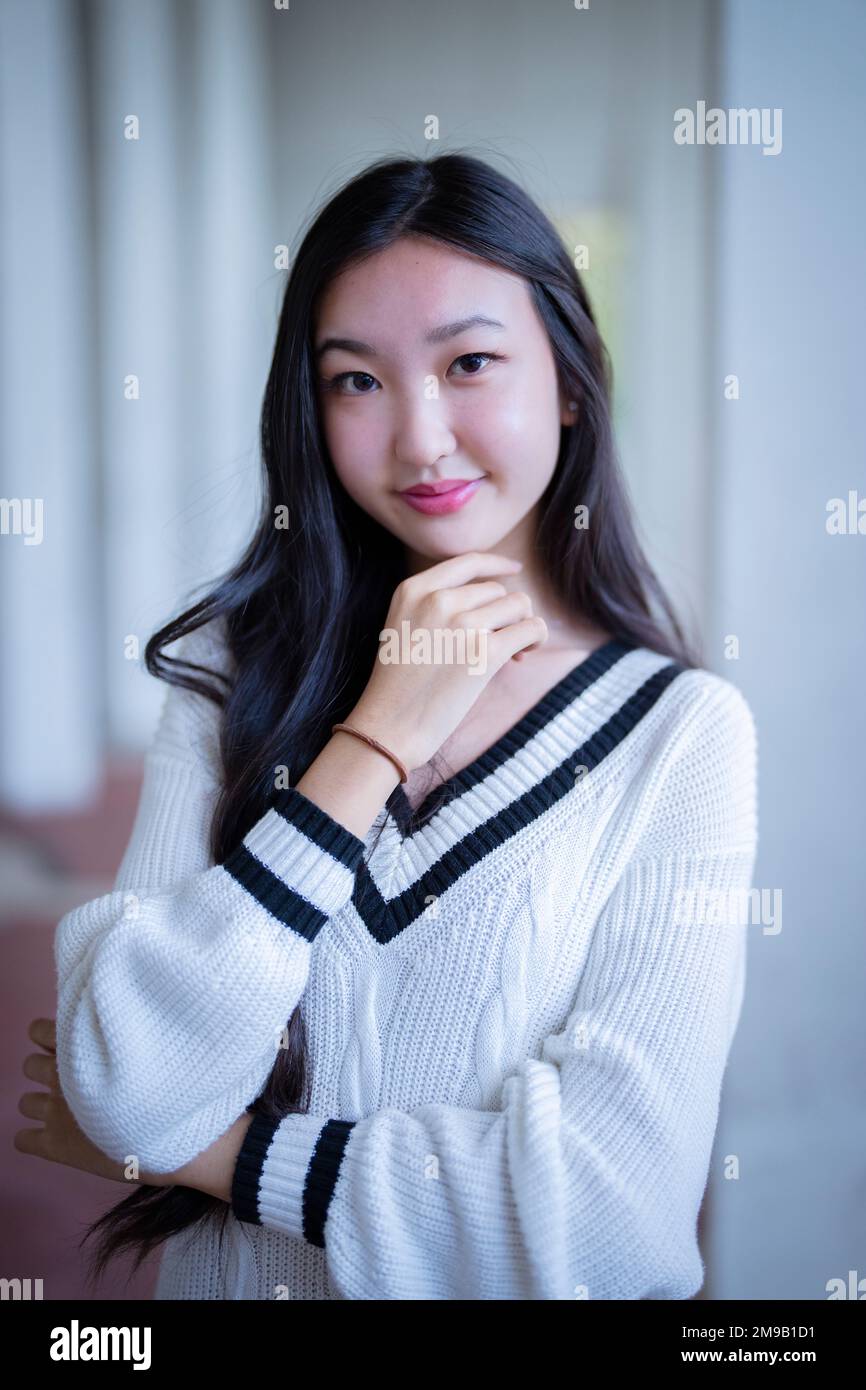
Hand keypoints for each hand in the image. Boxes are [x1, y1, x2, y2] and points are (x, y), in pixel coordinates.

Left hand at [14, 1018, 167, 1187]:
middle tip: (72, 1079)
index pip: (37, 1031)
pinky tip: (54, 1139)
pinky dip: (33, 1139)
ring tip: (65, 1110)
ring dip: (40, 1104)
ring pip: (25, 1102)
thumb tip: (126, 1020)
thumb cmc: (165, 1084)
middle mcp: (60, 1075)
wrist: (164, 1129)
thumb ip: (121, 1034)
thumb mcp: (144, 1045)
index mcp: (77, 1046)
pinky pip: (22, 1140)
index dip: (51, 1039)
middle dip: (46, 1070)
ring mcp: (54, 1111)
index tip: (70, 1045)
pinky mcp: (54, 1144)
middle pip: (30, 1066)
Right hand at [350, 550, 548, 770]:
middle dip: (506, 613)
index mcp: (413, 589)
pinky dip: (536, 638)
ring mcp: (462, 623)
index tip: (515, 571)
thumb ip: (436, 605)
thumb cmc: (399, 686)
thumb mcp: (404, 628)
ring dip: (522, 625)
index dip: (498, 565)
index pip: (469, 561)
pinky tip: (523, 655)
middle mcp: (438, 599)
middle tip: (501, 642)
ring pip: (519, 604)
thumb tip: (496, 597)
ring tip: (513, 651)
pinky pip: (531, 628)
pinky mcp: (485, 651)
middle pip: (497, 589)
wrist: (389, 726)